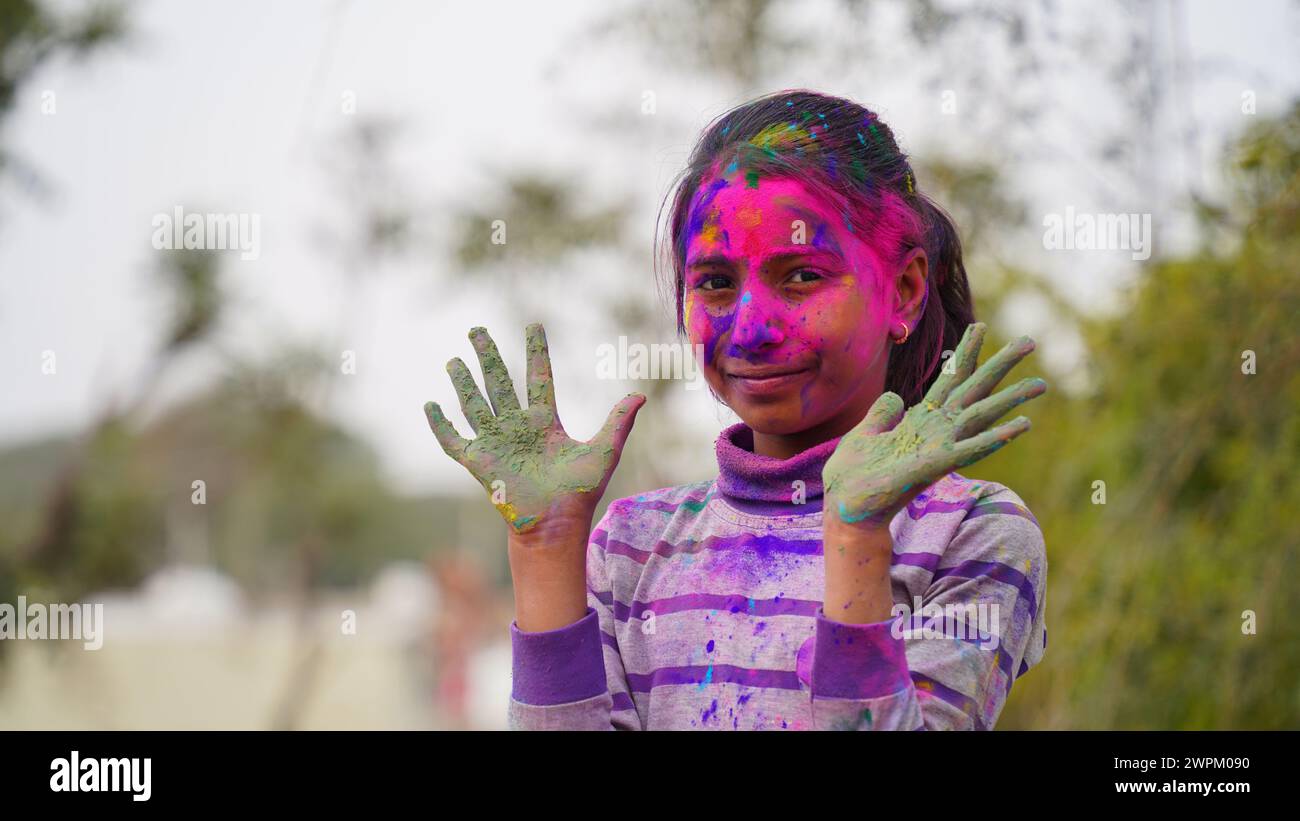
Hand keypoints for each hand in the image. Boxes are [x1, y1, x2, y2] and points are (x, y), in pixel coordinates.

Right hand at [423, 323, 644, 535]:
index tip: (534, 325)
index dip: (536, 352)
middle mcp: (517, 428)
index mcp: (545, 422)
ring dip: (463, 383)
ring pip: (474, 405)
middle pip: (499, 383)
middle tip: (477, 330)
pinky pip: (454, 442)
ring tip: (453, 360)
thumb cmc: (580, 493)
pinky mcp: (479, 463)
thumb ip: (618, 423)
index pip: (538, 378)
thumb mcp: (603, 452)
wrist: (556, 525)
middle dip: (488, 357)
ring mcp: (496, 444)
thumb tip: (640, 397)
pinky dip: (440, 426)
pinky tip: (430, 406)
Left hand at [823, 322, 1046, 526]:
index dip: (965, 353)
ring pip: (981, 416)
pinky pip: (971, 449)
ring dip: (1011, 400)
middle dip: (1000, 366)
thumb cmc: (853, 475)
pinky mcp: (934, 466)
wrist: (845, 506)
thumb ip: (883, 413)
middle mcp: (936, 431)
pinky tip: (1022, 425)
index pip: (949, 380)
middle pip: (974, 391)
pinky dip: (997, 437)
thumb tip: (895, 397)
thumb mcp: (865, 432)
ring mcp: (939, 448)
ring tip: (1040, 383)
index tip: (981, 325)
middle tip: (1030, 342)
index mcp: (919, 420)